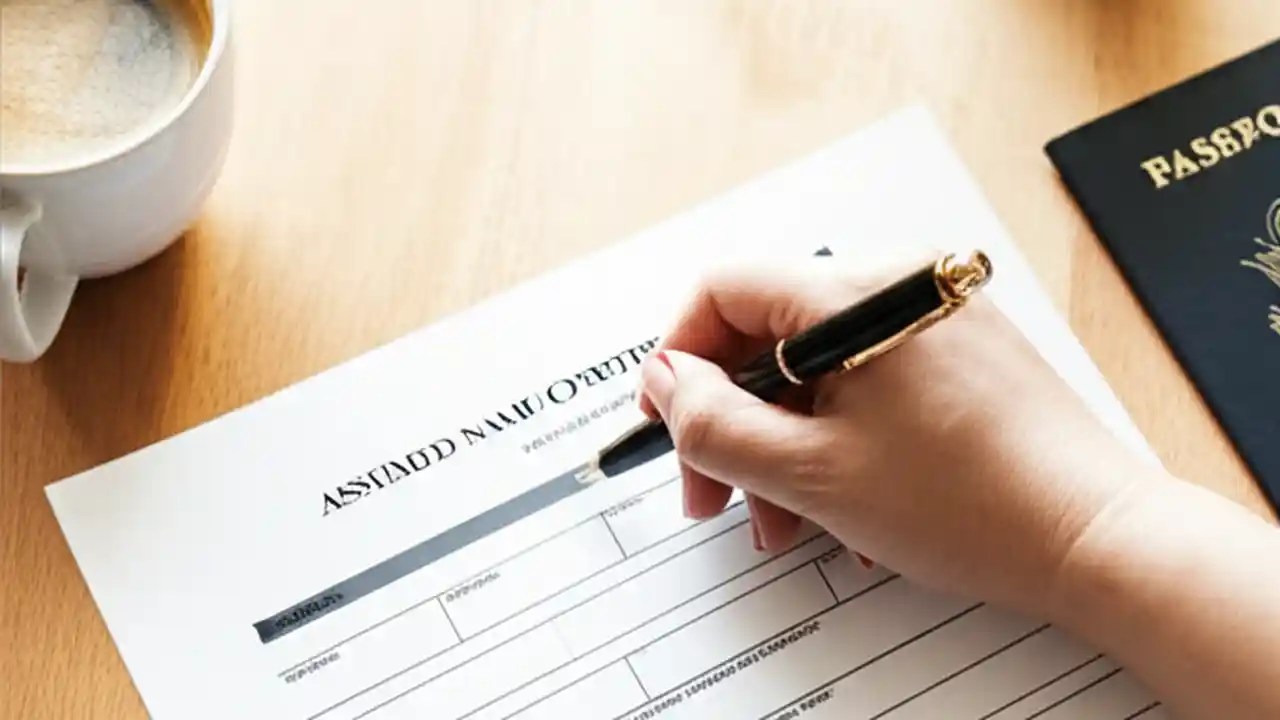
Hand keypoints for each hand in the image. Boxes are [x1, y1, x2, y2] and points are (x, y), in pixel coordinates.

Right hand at [636, 253, 1159, 618]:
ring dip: (784, 448)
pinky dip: (838, 441)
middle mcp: (898, 285)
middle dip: (732, 426)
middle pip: (768, 336)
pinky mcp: (959, 354)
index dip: (679, 360)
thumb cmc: (976, 503)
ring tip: (790, 523)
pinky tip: (846, 505)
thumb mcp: (810, 473)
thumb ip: (714, 422)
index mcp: (857, 292)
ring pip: (816, 369)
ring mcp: (934, 318)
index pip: (723, 290)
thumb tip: (665, 381)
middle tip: (717, 495)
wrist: (1098, 539)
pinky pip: (868, 384)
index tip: (670, 423)